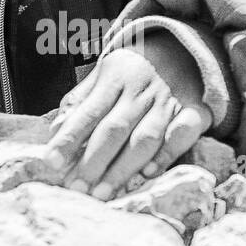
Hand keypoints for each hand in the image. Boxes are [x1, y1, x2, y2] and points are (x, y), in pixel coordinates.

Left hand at [43, 30, 212, 199]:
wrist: (182, 52)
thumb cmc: (131, 73)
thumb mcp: (102, 76)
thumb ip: (79, 102)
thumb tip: (56, 130)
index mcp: (114, 77)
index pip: (87, 112)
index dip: (68, 139)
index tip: (50, 163)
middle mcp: (141, 90)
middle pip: (115, 129)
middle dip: (93, 162)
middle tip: (76, 189)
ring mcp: (169, 102)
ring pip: (145, 138)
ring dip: (123, 168)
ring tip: (102, 193)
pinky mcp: (195, 112)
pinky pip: (182, 135)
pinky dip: (166, 155)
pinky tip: (149, 174)